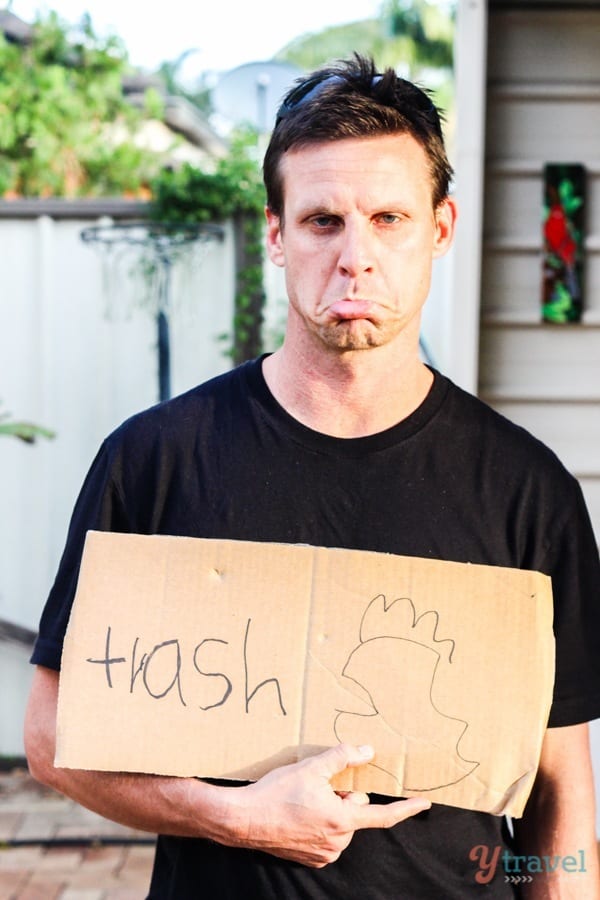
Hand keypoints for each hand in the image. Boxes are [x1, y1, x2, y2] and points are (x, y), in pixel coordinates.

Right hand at [225, 743, 430, 866]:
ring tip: (303, 799)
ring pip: (340, 824)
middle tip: (319, 785)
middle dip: (344, 796)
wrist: (243, 819)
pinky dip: (319, 822)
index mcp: (342, 820)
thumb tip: (368, 750)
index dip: (406, 809)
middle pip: (354, 812)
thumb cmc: (276, 793)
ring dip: (331, 809)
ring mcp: (323, 853)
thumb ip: (343, 757)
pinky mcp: (310, 859)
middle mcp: (337, 842)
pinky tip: (298, 813)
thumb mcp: (312, 767)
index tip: (423, 803)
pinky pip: (326, 836)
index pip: (383, 815)